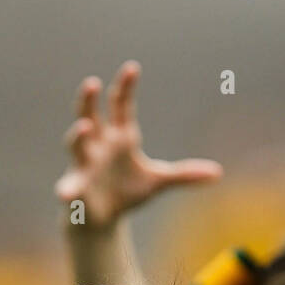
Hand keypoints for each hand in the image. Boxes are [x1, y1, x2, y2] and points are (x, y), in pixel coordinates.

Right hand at [55, 61, 222, 228]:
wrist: (103, 217)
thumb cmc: (127, 191)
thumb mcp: (158, 181)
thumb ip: (184, 174)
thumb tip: (218, 173)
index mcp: (119, 136)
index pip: (121, 105)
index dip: (125, 87)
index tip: (132, 67)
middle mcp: (98, 145)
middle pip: (90, 115)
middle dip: (89, 101)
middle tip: (92, 83)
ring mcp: (84, 165)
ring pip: (76, 145)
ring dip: (77, 136)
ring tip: (83, 128)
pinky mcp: (76, 189)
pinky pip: (70, 187)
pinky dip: (68, 190)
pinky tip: (66, 193)